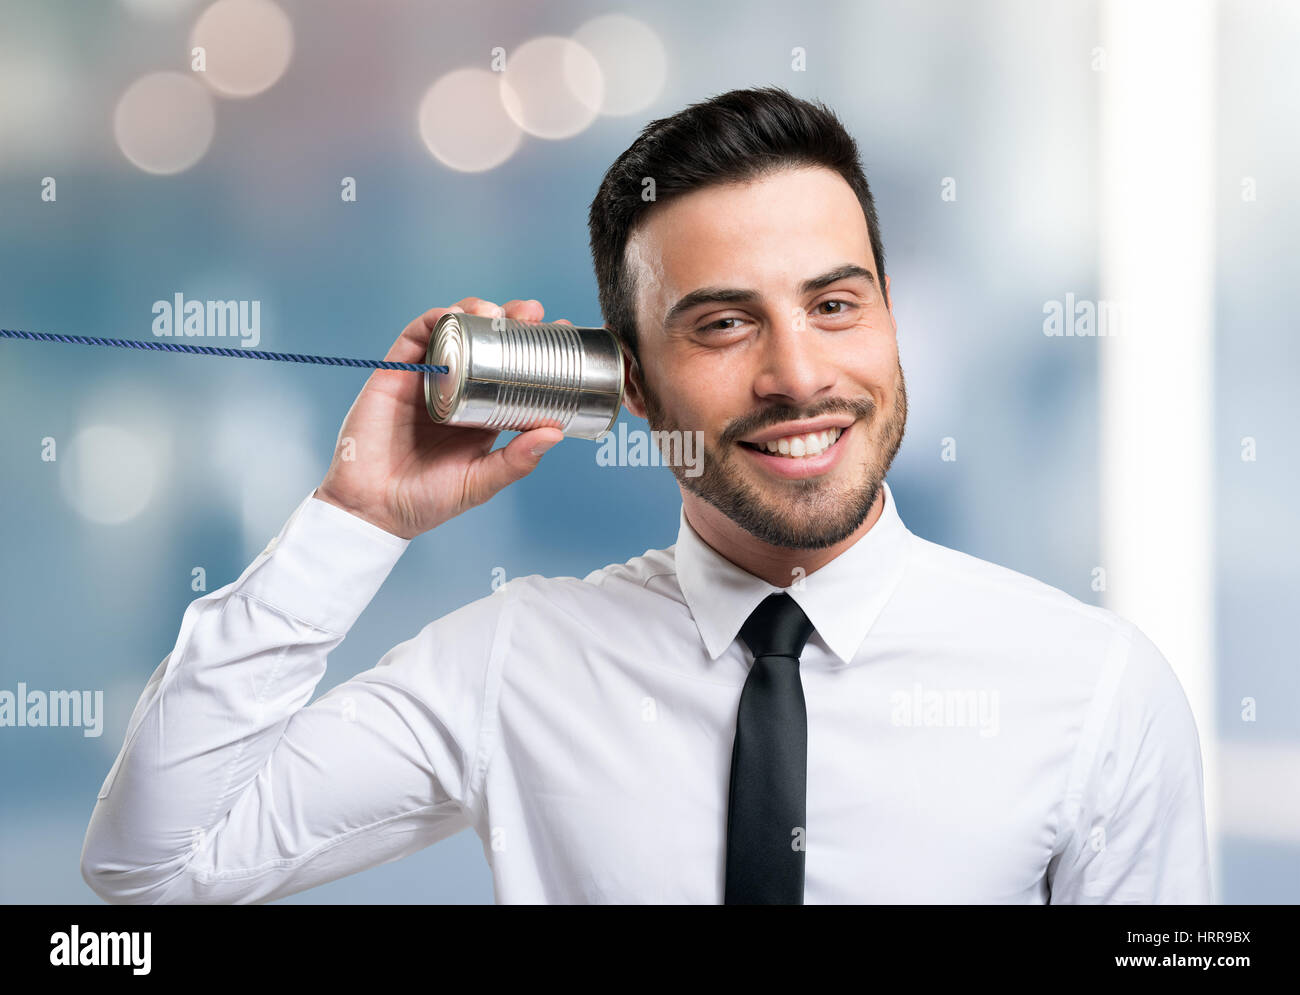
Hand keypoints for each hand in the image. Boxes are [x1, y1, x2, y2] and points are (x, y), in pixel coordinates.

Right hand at [315, 298, 566, 538]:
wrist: (375, 510)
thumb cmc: (427, 500)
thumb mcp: (481, 481)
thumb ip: (516, 460)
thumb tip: (555, 434)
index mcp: (480, 412)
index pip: (512, 370)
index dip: (534, 347)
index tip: (561, 332)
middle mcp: (455, 389)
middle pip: (485, 342)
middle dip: (510, 320)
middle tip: (533, 314)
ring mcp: (425, 379)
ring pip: (452, 331)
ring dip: (475, 312)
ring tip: (497, 312)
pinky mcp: (395, 374)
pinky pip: (415, 337)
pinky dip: (435, 319)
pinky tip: (454, 315)